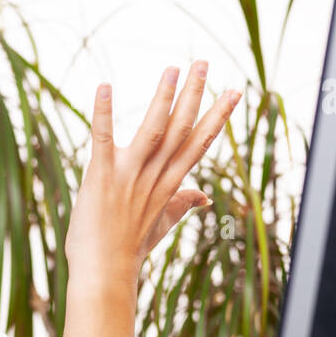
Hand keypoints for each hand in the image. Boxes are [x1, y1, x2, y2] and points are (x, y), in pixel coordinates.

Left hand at [64, 61, 240, 287]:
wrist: (104, 274)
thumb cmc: (128, 250)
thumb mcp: (162, 225)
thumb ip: (183, 205)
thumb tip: (204, 198)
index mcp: (168, 186)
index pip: (198, 145)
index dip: (217, 117)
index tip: (234, 92)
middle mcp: (154, 177)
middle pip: (181, 131)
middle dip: (194, 95)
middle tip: (203, 62)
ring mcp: (128, 176)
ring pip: (153, 130)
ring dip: (163, 99)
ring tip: (173, 69)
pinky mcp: (101, 176)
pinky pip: (103, 138)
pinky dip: (104, 112)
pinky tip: (105, 86)